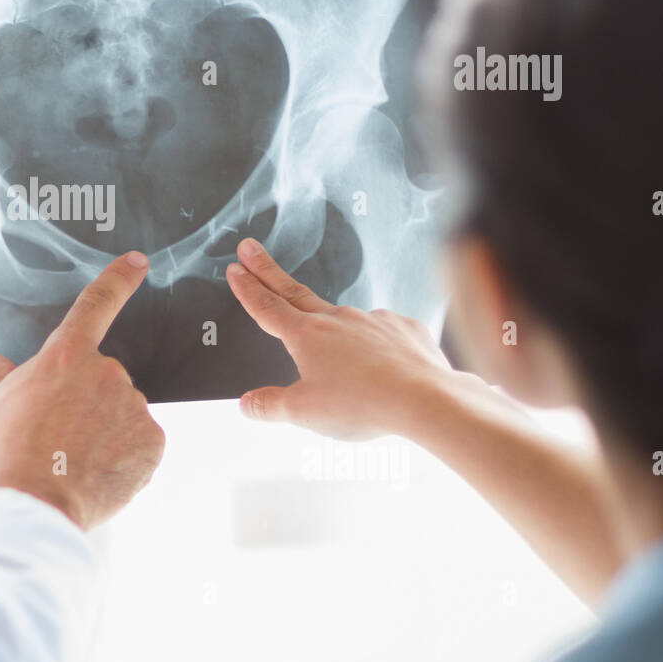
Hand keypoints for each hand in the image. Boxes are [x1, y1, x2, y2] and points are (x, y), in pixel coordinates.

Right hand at [0, 252, 165, 530]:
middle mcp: (107, 374)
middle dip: (85, 401)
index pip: (96, 305)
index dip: (118, 280)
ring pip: (122, 412)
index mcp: (65, 357)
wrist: (32, 506)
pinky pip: (140, 443)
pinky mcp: (152, 443)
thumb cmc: (3, 456)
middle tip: (56, 437)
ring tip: (72, 462)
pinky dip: (123, 455)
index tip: (137, 263)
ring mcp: (133, 408)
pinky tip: (97, 473)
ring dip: (104, 430)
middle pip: (102, 379)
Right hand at [226, 238, 452, 439]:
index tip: (237, 269)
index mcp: (306, 335)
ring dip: (335, 331)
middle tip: (251, 249)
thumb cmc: (364, 404)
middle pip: (294, 291)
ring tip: (344, 369)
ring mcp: (372, 320)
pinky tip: (381, 368)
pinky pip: (382, 333)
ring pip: (344, 321)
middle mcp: (337, 319)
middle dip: (268, 270)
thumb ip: (271, 406)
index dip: (248, 288)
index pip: (267, 306)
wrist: (426, 398)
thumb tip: (248, 404)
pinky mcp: (403, 328)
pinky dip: (376, 346)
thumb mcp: (304, 413)